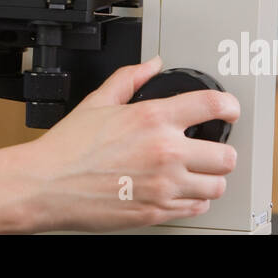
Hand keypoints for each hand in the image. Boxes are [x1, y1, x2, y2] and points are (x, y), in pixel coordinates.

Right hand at [15, 55, 240, 232]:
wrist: (47, 186)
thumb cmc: (68, 148)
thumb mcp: (97, 102)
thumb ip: (129, 79)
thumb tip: (150, 65)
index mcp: (152, 118)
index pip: (211, 105)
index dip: (229, 105)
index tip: (230, 109)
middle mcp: (164, 152)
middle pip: (226, 155)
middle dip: (221, 151)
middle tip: (211, 150)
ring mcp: (163, 186)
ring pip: (217, 186)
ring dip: (210, 179)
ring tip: (197, 173)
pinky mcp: (157, 212)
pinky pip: (197, 209)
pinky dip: (194, 200)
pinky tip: (180, 191)